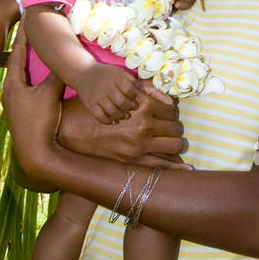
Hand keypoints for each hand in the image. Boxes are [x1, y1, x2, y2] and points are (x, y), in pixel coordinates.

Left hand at [1, 29, 64, 181]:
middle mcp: (9, 91)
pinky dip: (30, 76)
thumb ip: (57, 75)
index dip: (22, 35)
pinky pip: (25, 86)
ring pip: (20, 75)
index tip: (25, 19)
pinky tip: (36, 77)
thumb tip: (65, 59)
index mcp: (13, 83)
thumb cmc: (40, 121)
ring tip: (33, 49)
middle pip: (16, 62)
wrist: (35, 151)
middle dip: (23, 46)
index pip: (17, 52)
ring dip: (27, 62)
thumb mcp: (50, 94)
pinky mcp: (20, 111)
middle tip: (29, 30)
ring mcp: (13, 102)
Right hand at [59, 83, 184, 165]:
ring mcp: (139, 145)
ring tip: (170, 143)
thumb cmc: (98, 107)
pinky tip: (186, 169)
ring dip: (175, 144)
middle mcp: (144, 125)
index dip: (171, 114)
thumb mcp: (120, 94)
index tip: (167, 116)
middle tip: (169, 130)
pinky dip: (176, 167)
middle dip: (174, 129)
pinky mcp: (132, 160)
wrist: (72, 129)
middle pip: (176, 129)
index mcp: (143, 105)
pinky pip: (162, 166)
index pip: (172, 111)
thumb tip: (172, 101)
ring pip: (174, 146)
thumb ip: (149, 91)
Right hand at [75, 64, 140, 123]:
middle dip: (129, 108)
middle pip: (122, 102)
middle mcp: (106, 87)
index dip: (134, 97)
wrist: (83, 73)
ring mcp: (97, 96)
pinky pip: (100, 116)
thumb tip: (144, 92)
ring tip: (123, 116)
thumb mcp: (119, 72)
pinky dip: (107, 121)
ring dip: (120, 116)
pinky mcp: (90, 104)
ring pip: (112, 111)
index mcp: (115, 77)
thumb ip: (131, 80)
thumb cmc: (106, 74)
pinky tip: (112, 121)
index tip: (134, 99)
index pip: (129, 90)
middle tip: (131, 109)